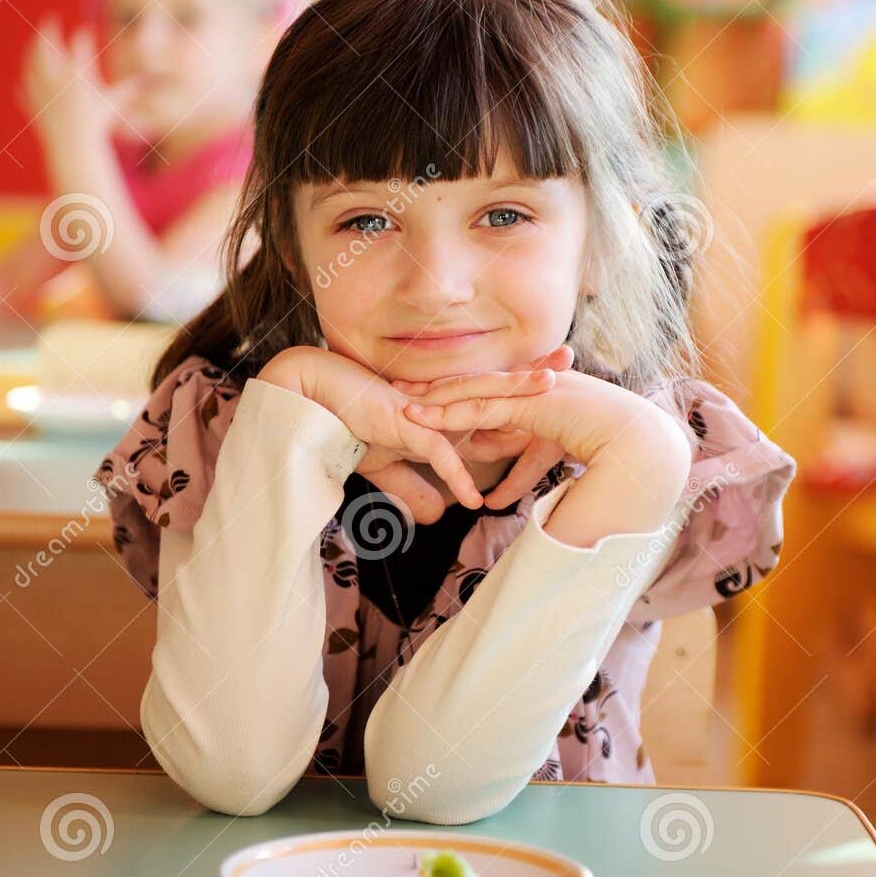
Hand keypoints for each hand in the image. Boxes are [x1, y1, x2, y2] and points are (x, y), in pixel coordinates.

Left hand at [21, 15, 140, 148]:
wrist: (74, 144)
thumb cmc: (98, 123)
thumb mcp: (115, 104)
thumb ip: (129, 90)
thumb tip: (152, 82)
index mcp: (77, 73)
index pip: (79, 45)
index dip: (83, 36)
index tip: (85, 31)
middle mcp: (57, 77)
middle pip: (47, 46)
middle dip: (47, 30)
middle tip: (49, 21)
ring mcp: (43, 88)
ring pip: (33, 63)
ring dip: (32, 51)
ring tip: (35, 45)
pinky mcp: (34, 102)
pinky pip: (26, 88)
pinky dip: (26, 84)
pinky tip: (26, 82)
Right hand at [257, 346, 555, 524]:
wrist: (308, 404)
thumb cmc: (345, 426)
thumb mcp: (385, 467)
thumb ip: (413, 488)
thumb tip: (434, 517)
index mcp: (439, 412)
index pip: (489, 407)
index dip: (521, 399)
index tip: (556, 388)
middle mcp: (436, 406)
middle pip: (494, 392)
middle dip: (530, 376)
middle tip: (568, 359)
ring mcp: (422, 413)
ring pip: (475, 404)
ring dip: (512, 400)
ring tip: (548, 392)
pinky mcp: (401, 426)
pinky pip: (433, 453)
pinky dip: (454, 477)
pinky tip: (474, 498)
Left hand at [402, 368, 695, 544]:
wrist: (646, 451)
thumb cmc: (620, 470)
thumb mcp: (570, 474)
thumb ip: (541, 482)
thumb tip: (520, 510)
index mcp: (552, 401)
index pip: (502, 402)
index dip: (469, 405)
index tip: (440, 411)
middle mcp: (542, 389)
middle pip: (482, 389)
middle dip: (442, 393)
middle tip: (405, 394)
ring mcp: (538, 391)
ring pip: (475, 393)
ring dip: (435, 400)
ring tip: (400, 409)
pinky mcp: (534, 401)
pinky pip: (484, 407)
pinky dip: (450, 413)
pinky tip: (420, 421)